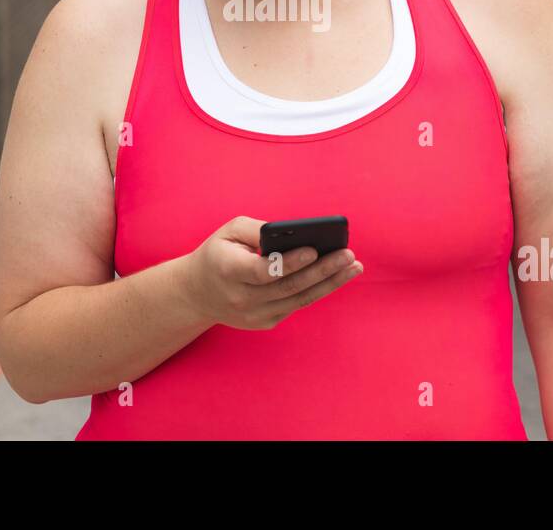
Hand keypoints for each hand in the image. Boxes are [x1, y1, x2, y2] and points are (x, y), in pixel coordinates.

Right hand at [181, 216, 362, 329]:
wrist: (198, 293)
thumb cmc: (219, 253)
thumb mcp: (229, 231)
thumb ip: (258, 230)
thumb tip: (293, 234)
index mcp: (228, 271)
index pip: (263, 271)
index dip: (289, 262)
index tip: (314, 249)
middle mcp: (241, 298)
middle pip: (288, 286)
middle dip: (322, 270)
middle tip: (348, 255)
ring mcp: (254, 315)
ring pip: (298, 299)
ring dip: (329, 282)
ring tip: (354, 266)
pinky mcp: (265, 322)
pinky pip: (296, 304)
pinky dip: (318, 290)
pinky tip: (337, 276)